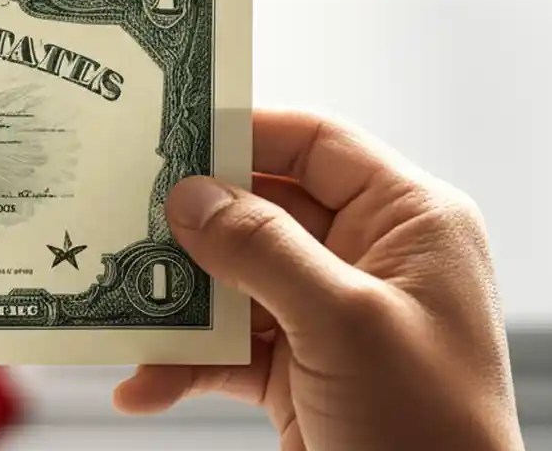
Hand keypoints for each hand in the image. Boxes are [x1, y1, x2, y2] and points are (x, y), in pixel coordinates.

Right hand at [113, 110, 524, 450]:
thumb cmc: (430, 430)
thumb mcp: (345, 324)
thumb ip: (263, 250)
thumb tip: (191, 196)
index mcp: (408, 221)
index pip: (316, 145)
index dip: (245, 131)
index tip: (171, 130)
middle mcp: (368, 257)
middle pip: (261, 210)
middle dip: (192, 223)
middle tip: (123, 212)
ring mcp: (329, 314)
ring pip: (233, 279)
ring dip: (177, 300)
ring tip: (121, 304)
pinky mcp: (298, 368)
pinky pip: (227, 346)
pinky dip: (184, 363)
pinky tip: (143, 383)